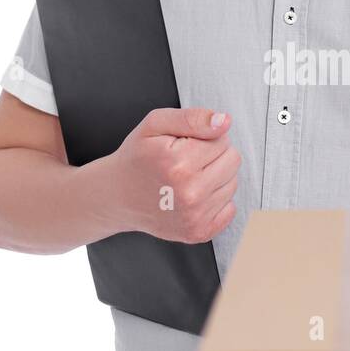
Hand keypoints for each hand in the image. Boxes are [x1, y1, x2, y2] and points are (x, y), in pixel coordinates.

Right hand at [107, 106, 239, 242]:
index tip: (184, 145)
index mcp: (179, 163)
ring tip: (188, 178)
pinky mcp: (198, 232)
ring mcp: (194, 216)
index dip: (204, 137)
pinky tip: (194, 196)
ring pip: (232, 183)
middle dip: (213, 155)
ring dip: (215, 177)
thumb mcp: (155, 125)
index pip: (222, 139)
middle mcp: (189, 193)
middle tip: (187, 160)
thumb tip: (224, 121)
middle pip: (233, 161)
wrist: (117, 196)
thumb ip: (192, 118)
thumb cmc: (137, 158)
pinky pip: (230, 209)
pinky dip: (216, 201)